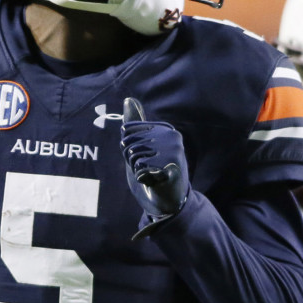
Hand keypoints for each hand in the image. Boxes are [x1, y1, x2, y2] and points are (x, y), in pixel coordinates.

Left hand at [120, 97, 190, 238]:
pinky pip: (141, 170)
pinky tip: (153, 182)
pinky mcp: (172, 170)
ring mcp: (175, 154)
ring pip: (134, 156)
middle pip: (130, 143)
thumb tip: (128, 100)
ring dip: (137, 170)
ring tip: (150, 175)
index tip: (141, 156)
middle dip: (131, 159)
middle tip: (146, 169)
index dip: (127, 147)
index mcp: (167, 130)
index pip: (128, 131)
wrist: (170, 201)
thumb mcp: (143, 146)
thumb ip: (135, 125)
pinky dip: (142, 179)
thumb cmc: (155, 172)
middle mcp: (174, 138)